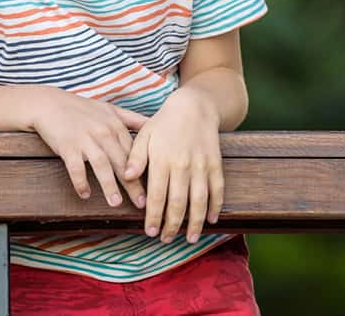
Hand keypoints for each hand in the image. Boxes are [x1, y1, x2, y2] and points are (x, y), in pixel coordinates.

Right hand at [29, 87, 149, 208]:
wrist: (50, 104)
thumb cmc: (82, 109)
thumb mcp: (110, 109)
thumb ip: (132, 119)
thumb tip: (154, 124)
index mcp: (115, 125)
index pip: (134, 151)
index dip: (143, 170)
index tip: (152, 187)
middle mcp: (103, 132)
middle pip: (121, 161)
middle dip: (132, 184)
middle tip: (141, 203)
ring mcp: (85, 139)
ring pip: (101, 165)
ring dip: (109, 186)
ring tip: (116, 203)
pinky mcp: (68, 146)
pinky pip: (76, 167)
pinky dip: (81, 181)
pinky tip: (85, 194)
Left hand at [124, 86, 223, 243]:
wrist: (194, 106)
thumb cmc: (164, 122)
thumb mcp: (144, 135)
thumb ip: (135, 157)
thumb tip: (126, 177)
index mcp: (162, 160)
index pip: (156, 196)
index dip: (153, 216)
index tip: (149, 232)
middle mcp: (182, 165)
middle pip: (178, 202)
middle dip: (172, 225)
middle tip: (166, 239)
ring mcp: (201, 165)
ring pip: (199, 200)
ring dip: (195, 222)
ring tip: (190, 238)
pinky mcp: (215, 163)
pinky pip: (217, 189)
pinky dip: (216, 205)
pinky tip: (212, 219)